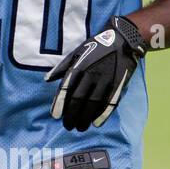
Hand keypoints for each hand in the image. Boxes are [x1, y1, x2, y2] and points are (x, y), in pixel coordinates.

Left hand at [45, 15, 146, 131]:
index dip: (59, 103)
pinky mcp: (118, 85)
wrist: (123, 40)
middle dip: (71, 115)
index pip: (66, 88)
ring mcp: (106, 80)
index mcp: (79, 66)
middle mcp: (91, 74)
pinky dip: (102, 115)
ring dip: (85, 118)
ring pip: (93, 104)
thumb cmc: (97, 47)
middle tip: (67, 125)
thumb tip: (46, 80)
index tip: (55, 116)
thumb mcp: (77, 52)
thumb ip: (61, 67)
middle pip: (78, 99)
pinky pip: (109, 103)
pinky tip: (96, 123)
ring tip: (80, 127)